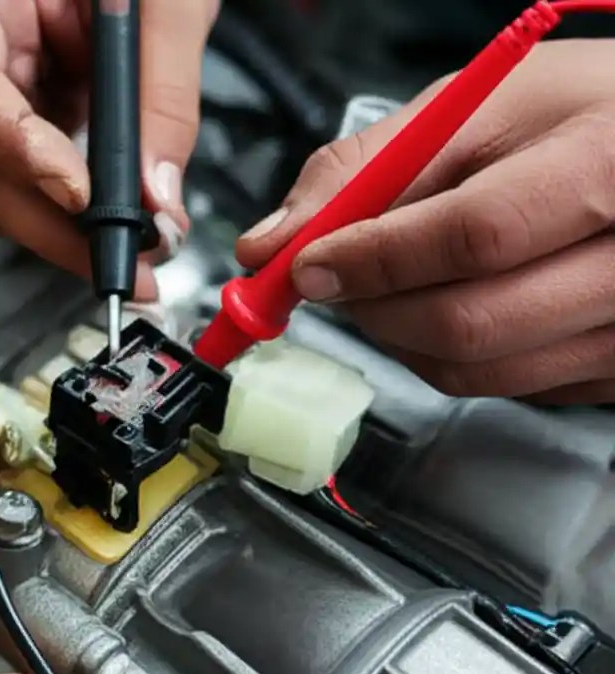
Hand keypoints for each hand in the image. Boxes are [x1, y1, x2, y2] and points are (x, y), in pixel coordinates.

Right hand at [0, 0, 221, 300]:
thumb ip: (163, 90)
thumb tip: (159, 199)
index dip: (13, 146)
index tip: (80, 194)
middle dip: (50, 222)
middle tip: (131, 257)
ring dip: (62, 228)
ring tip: (138, 240)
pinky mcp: (0, 123)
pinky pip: (21, 185)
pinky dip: (71, 211)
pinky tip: (118, 213)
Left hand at [236, 40, 614, 403]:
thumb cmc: (575, 111)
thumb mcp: (471, 107)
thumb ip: (362, 168)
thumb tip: (270, 244)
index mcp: (608, 164)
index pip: (474, 237)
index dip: (374, 258)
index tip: (308, 264)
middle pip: (470, 321)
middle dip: (373, 306)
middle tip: (338, 276)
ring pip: (479, 369)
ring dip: (401, 337)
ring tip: (391, 283)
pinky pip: (508, 388)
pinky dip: (450, 355)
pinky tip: (450, 300)